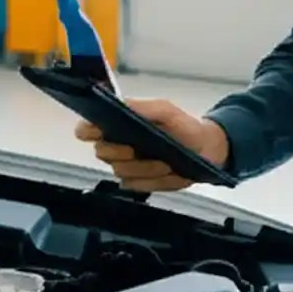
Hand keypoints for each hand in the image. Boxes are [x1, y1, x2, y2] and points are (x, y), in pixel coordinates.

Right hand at [73, 98, 229, 191]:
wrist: (206, 150)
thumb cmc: (182, 126)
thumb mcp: (164, 110)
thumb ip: (141, 108)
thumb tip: (119, 105)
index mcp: (117, 125)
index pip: (87, 129)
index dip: (86, 131)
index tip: (96, 132)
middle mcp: (116, 147)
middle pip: (102, 153)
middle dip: (119, 152)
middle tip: (136, 149)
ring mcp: (127, 167)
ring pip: (120, 171)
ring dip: (143, 168)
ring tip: (165, 162)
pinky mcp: (139, 184)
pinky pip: (136, 186)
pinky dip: (153, 181)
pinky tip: (168, 172)